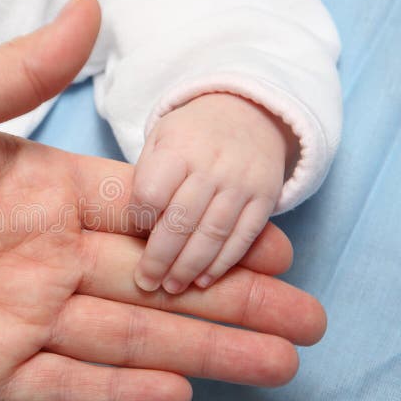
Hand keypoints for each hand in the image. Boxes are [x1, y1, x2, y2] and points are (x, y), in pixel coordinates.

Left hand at [132, 93, 292, 293]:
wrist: (248, 113)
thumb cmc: (189, 137)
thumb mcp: (159, 139)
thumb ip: (145, 177)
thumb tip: (136, 232)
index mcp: (178, 147)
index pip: (151, 192)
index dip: (139, 217)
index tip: (135, 231)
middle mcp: (211, 165)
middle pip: (181, 220)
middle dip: (160, 258)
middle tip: (145, 282)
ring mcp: (241, 183)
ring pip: (213, 234)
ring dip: (189, 267)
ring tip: (171, 288)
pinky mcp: (265, 199)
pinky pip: (243, 237)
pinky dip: (223, 263)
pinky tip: (203, 281)